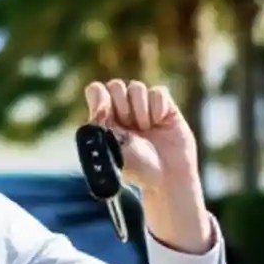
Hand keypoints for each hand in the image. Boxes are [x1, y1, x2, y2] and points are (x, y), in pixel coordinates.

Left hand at [83, 79, 198, 193]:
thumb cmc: (137, 169)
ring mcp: (144, 107)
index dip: (100, 97)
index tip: (106, 114)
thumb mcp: (111, 149)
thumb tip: (99, 104)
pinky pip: (157, 91)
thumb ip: (100, 126)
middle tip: (130, 127)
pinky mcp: (165, 106)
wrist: (167, 178)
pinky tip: (159, 123)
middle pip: (115, 85)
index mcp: (105, 119)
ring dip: (140, 110)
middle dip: (122, 106)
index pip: (96, 90)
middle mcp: (123, 110)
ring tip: (146, 129)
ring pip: (136, 87)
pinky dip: (157, 107)